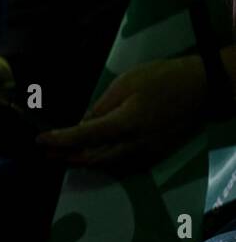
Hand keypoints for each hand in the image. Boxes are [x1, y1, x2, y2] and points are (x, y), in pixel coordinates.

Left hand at [35, 56, 204, 167]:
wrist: (201, 87)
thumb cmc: (161, 78)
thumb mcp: (124, 84)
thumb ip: (101, 107)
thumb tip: (83, 124)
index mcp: (125, 124)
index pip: (84, 137)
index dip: (60, 140)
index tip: (40, 140)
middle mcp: (136, 144)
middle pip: (94, 158)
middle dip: (68, 157)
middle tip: (47, 153)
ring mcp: (148, 151)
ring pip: (109, 163)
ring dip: (84, 161)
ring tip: (63, 155)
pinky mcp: (156, 152)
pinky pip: (124, 162)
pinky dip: (104, 160)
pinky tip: (92, 155)